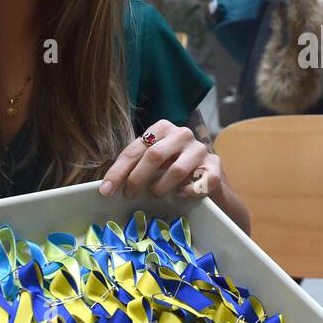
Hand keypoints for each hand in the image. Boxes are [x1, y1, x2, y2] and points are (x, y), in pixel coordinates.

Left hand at [99, 120, 222, 200]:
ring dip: (162, 186)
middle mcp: (182, 133)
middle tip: (130, 195)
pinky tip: (181, 194)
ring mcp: (200, 149)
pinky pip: (201, 182)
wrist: (205, 178)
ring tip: (155, 194)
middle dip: (138, 178)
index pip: (135, 149)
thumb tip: (107, 187)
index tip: (107, 191)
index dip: (119, 171)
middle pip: (155, 155)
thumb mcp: (151, 162)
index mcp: (162, 128)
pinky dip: (189, 191)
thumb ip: (134, 166)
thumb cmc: (171, 168)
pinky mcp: (215, 166)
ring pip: (177, 169)